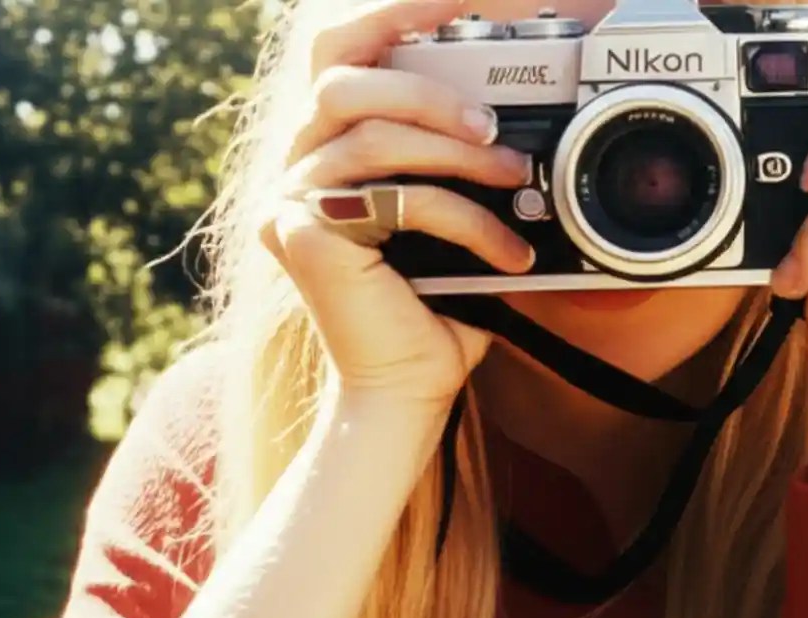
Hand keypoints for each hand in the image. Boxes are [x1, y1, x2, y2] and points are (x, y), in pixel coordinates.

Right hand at [263, 0, 534, 408]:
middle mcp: (297, 164)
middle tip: (493, 125)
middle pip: (344, 80)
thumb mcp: (452, 214)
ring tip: (514, 179)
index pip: (343, 52)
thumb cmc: (433, 304)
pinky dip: (463, 219)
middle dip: (429, 91)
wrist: (407, 387)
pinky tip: (508, 253)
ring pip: (372, 135)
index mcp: (327, 146)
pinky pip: (393, 199)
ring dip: (458, 153)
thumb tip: (517, 114)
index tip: (466, 0)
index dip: (397, 13)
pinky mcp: (300, 237)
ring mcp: (290, 198)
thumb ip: (459, 158)